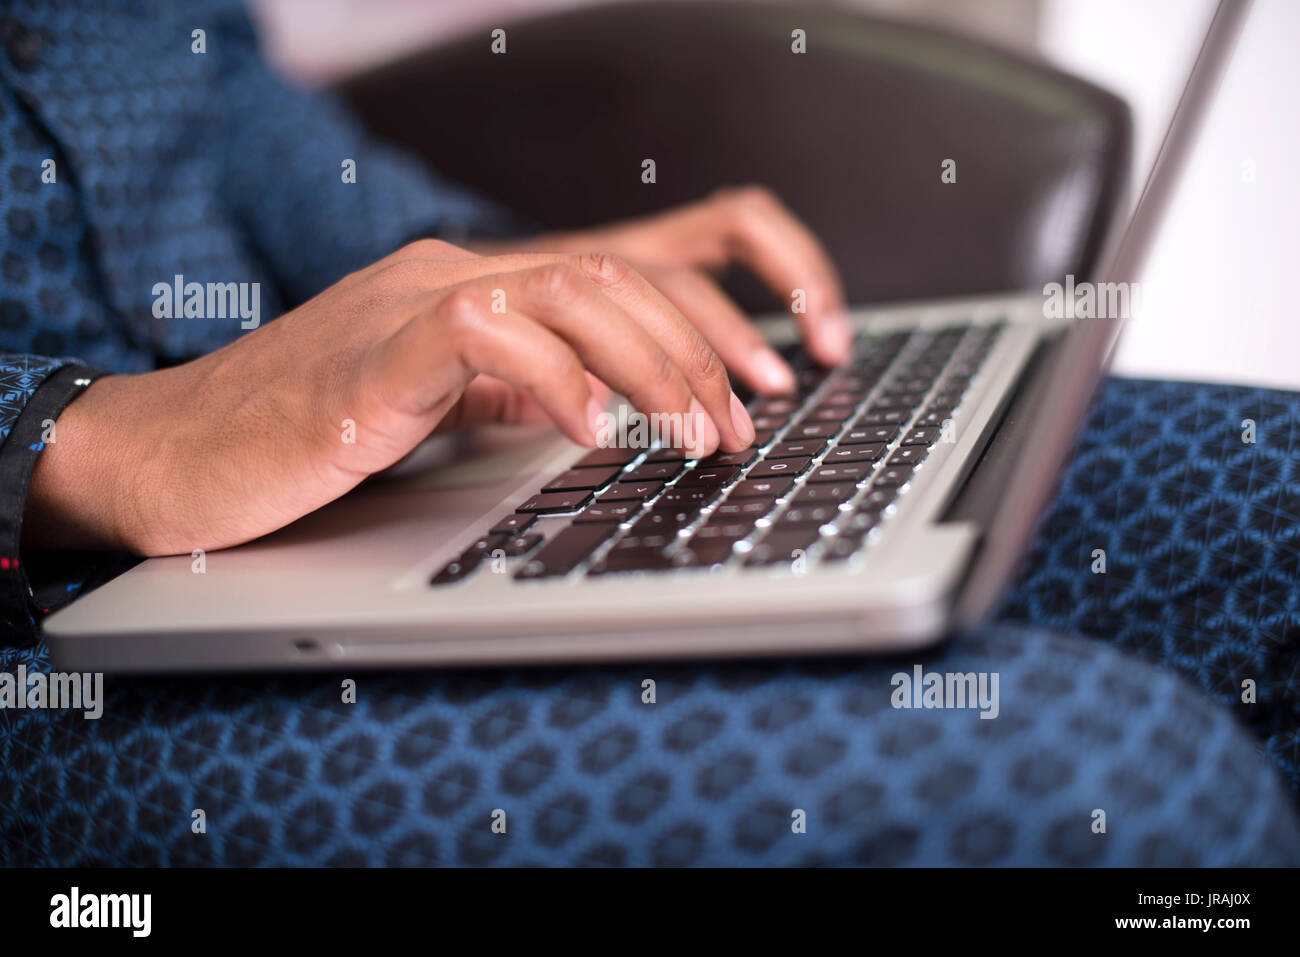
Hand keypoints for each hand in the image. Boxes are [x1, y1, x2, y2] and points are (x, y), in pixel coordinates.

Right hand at [24, 241, 756, 554]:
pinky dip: (556, 380)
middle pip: (616, 274)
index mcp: (477, 289)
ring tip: (694, 435)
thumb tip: (609, 410)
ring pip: (570, 290)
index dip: (708, 322)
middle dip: (702, 350)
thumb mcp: (441, 412)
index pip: (624, 269)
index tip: (762, 384)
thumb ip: (514, 393)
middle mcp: (453, 277)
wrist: (179, 458)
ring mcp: (411, 304)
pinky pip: (484, 335)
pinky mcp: (372, 354)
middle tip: (744, 426)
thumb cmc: (306, 445)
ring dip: (654, 365)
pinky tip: (595, 434)